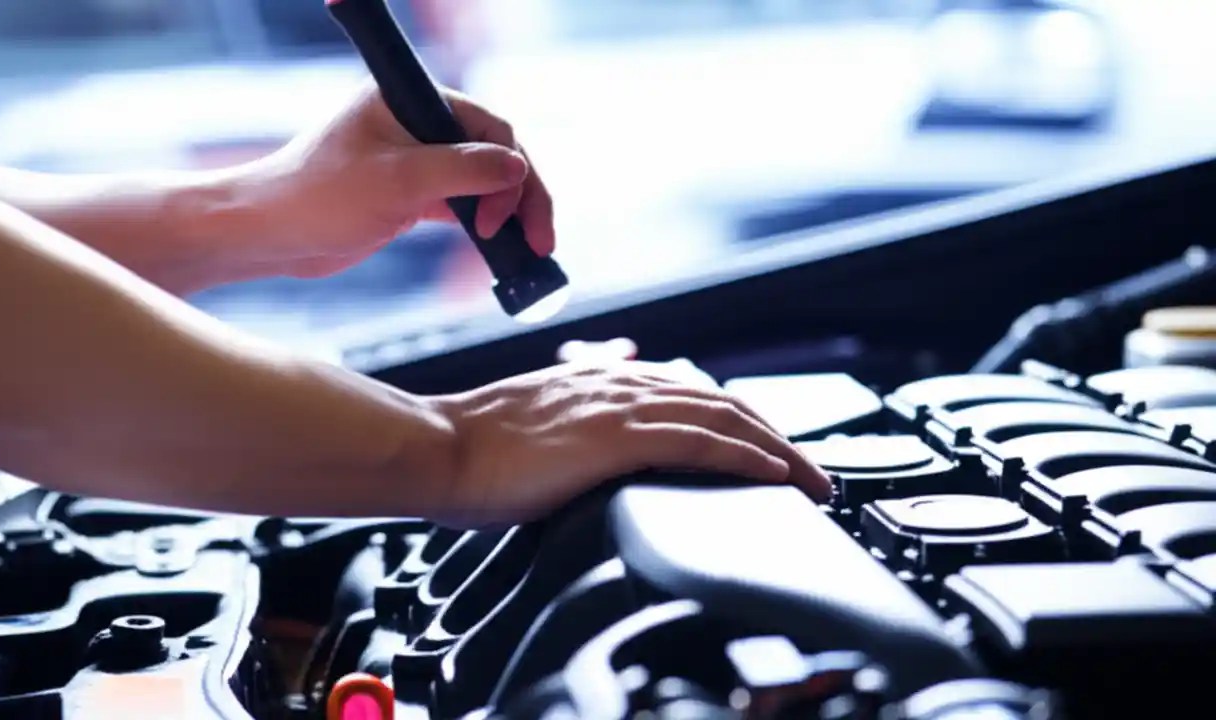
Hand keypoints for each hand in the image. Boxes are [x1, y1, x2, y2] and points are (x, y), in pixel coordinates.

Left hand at [236, 80, 552, 278]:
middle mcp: (420, 124)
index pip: (490, 126)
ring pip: (487, 181)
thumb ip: (461, 170)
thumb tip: (518, 167)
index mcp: (411, 101)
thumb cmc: (317, 197)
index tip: (501, 216)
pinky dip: (488, 226)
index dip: (510, 169)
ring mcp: (420, 160)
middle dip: (523, 197)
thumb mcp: (396, 181)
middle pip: (497, 154)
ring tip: (530, 252)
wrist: (272, 234)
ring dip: (511, 214)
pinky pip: (468, 203)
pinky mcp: (415, 193)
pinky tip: (503, 251)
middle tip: (540, 242)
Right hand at [421, 362, 832, 527]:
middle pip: (720, 402)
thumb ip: (572, 404)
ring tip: (810, 478)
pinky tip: (773, 475)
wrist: (436, 449)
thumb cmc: (472, 445)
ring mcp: (619, 407)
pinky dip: (744, 457)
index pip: (689, 392)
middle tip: (808, 470)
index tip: (766, 450)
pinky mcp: (616, 437)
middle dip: (772, 436)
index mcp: (598, 378)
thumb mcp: (532, 413)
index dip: (736, 420)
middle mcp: (618, 383)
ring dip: (775, 449)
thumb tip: (609, 383)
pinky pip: (700, 443)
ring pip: (722, 419)